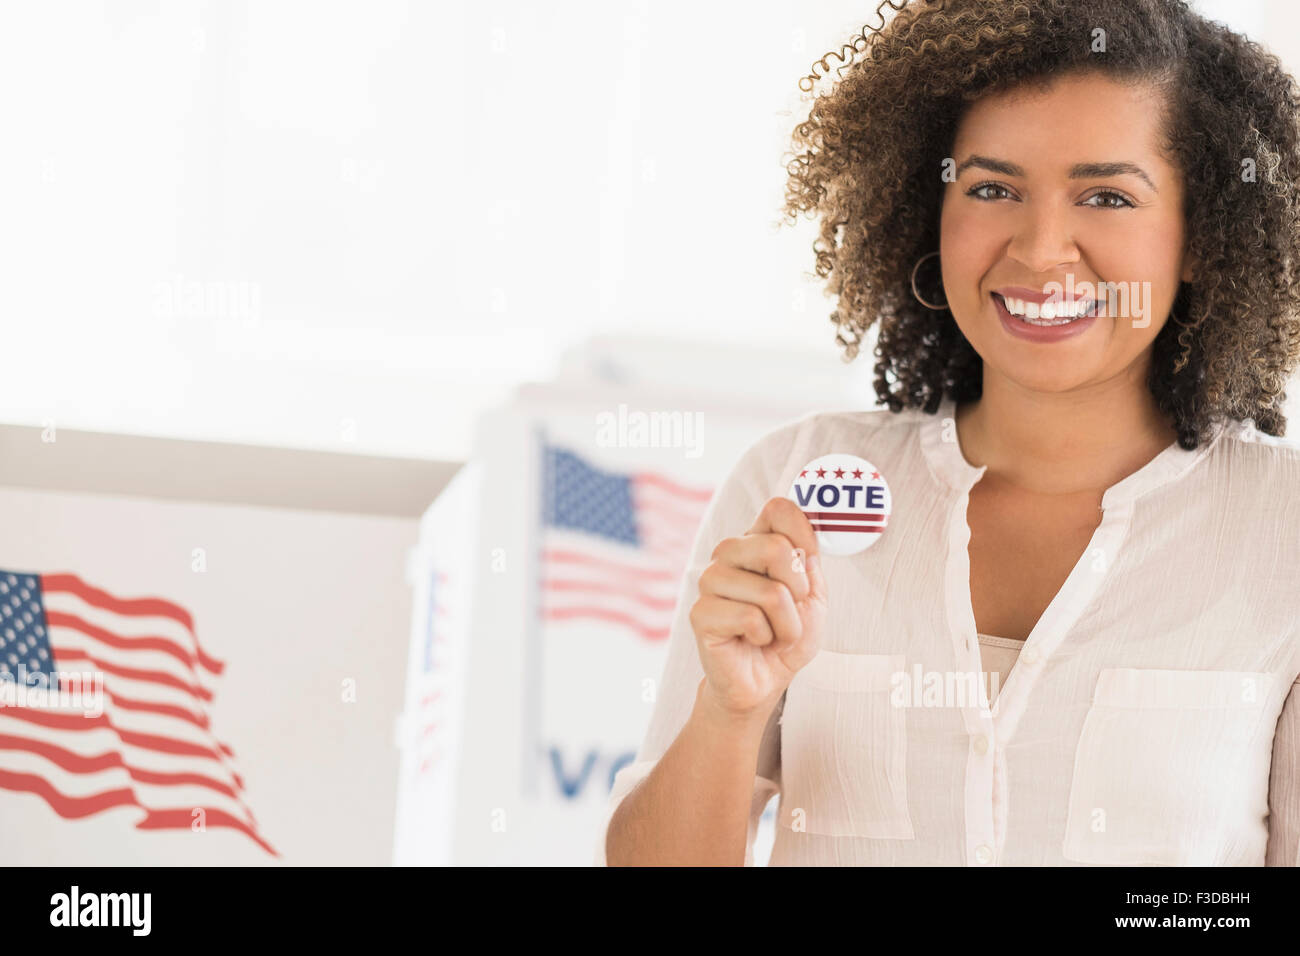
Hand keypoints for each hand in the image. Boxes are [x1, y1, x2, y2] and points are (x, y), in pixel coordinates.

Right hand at [689, 496, 827, 717]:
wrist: (764, 679)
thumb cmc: (785, 635)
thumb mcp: (813, 596)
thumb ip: (811, 561)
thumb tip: (806, 534)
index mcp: (755, 541)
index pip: (778, 509)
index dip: (803, 536)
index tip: (805, 568)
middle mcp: (729, 554)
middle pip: (775, 547)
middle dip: (798, 590)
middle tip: (790, 610)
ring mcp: (711, 581)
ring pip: (770, 592)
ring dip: (786, 623)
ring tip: (773, 631)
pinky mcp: (701, 613)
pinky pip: (751, 618)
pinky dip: (765, 636)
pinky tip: (754, 640)